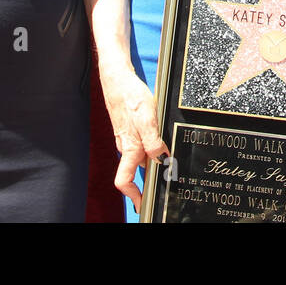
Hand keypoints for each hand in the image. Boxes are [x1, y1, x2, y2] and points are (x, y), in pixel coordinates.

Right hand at [97, 57, 168, 210]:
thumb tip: (161, 160)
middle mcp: (126, 147)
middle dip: (150, 179)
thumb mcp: (148, 119)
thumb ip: (154, 142)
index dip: (133, 196)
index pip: (124, 181)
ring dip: (152, 162)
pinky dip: (150, 148)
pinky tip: (161, 142)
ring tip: (167, 163)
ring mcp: (127, 138)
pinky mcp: (129, 129)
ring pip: (140, 157)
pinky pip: (140, 145)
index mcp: (129, 148)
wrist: (118, 79)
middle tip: (165, 183)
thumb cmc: (130, 96)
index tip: (143, 205)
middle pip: (136, 172)